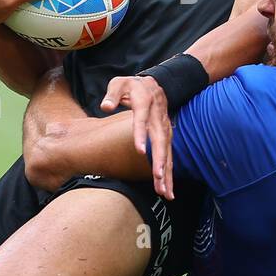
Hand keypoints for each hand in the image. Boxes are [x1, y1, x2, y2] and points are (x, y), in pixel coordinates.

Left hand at [101, 75, 173, 199]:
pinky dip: (169, 173)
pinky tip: (167, 189)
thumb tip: (106, 106)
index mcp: (145, 103)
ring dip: (167, 173)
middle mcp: (158, 117)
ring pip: (168, 152)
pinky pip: (169, 156)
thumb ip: (112, 94)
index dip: (141, 134)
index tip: (140, 150)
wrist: (153, 84)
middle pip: (161, 141)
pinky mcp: (166, 136)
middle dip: (160, 161)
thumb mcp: (119, 83)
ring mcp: (164, 128)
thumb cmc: (132, 86)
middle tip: (158, 178)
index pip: (142, 120)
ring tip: (165, 192)